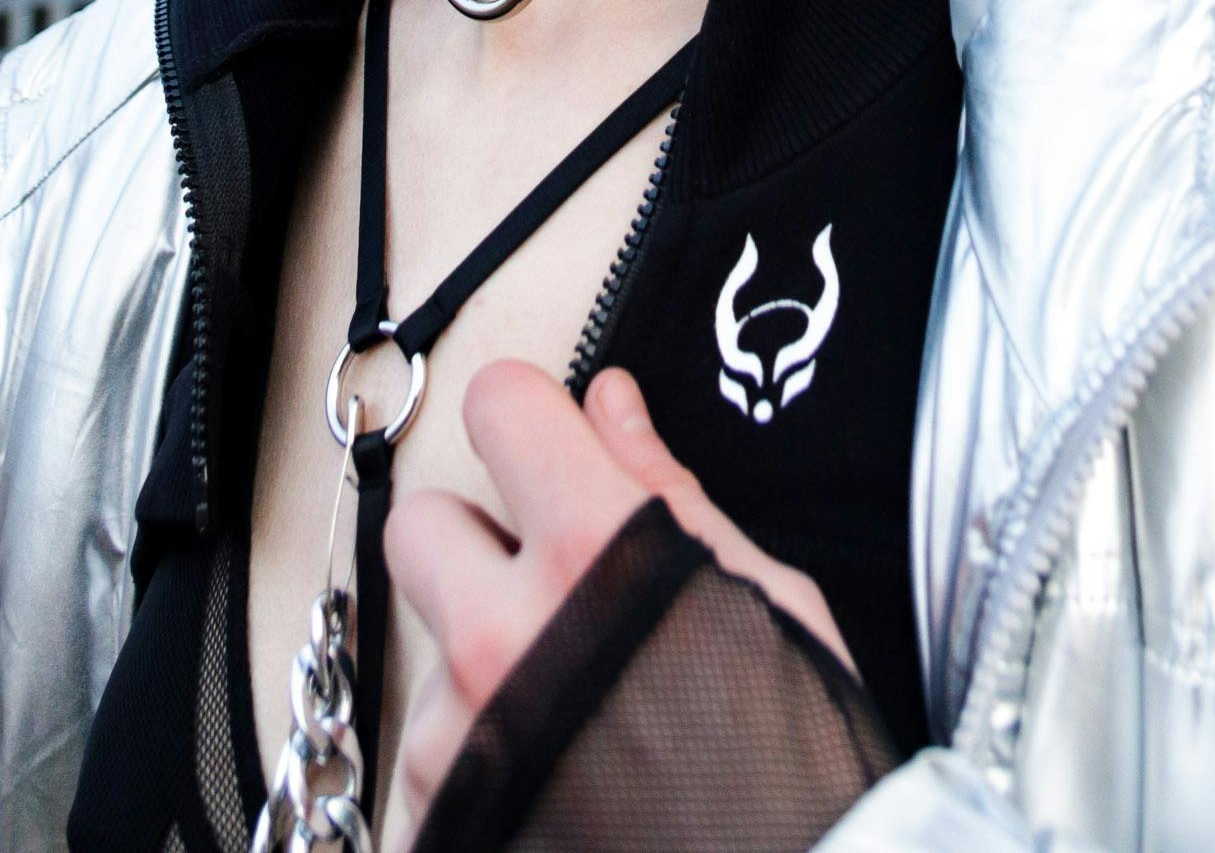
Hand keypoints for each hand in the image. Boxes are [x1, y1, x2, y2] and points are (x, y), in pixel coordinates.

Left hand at [385, 359, 850, 825]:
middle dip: (473, 546)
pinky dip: (475, 768)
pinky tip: (554, 783)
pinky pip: (426, 763)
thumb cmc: (794, 761)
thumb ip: (668, 492)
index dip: (525, 418)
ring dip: (479, 675)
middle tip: (543, 592)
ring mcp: (456, 740)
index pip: (498, 403)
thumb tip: (608, 403)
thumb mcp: (765, 599)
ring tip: (574, 722)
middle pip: (419, 524)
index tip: (542, 447)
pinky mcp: (434, 822)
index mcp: (594, 553)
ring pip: (428, 657)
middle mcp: (501, 636)